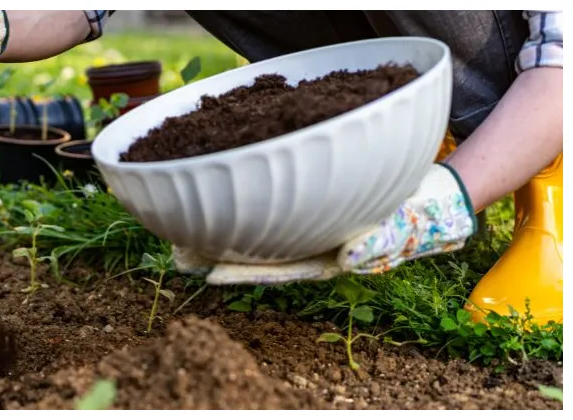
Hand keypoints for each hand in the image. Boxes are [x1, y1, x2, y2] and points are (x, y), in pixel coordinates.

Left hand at [174, 163, 477, 284]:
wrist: (430, 195)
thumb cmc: (415, 217)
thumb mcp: (400, 233)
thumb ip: (376, 245)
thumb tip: (347, 259)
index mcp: (323, 257)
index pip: (274, 268)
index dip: (239, 270)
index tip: (203, 272)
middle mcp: (306, 240)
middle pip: (254, 247)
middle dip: (216, 248)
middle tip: (174, 250)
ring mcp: (305, 219)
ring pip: (256, 221)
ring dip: (221, 220)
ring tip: (179, 218)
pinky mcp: (308, 194)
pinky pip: (271, 193)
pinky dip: (244, 186)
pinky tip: (217, 175)